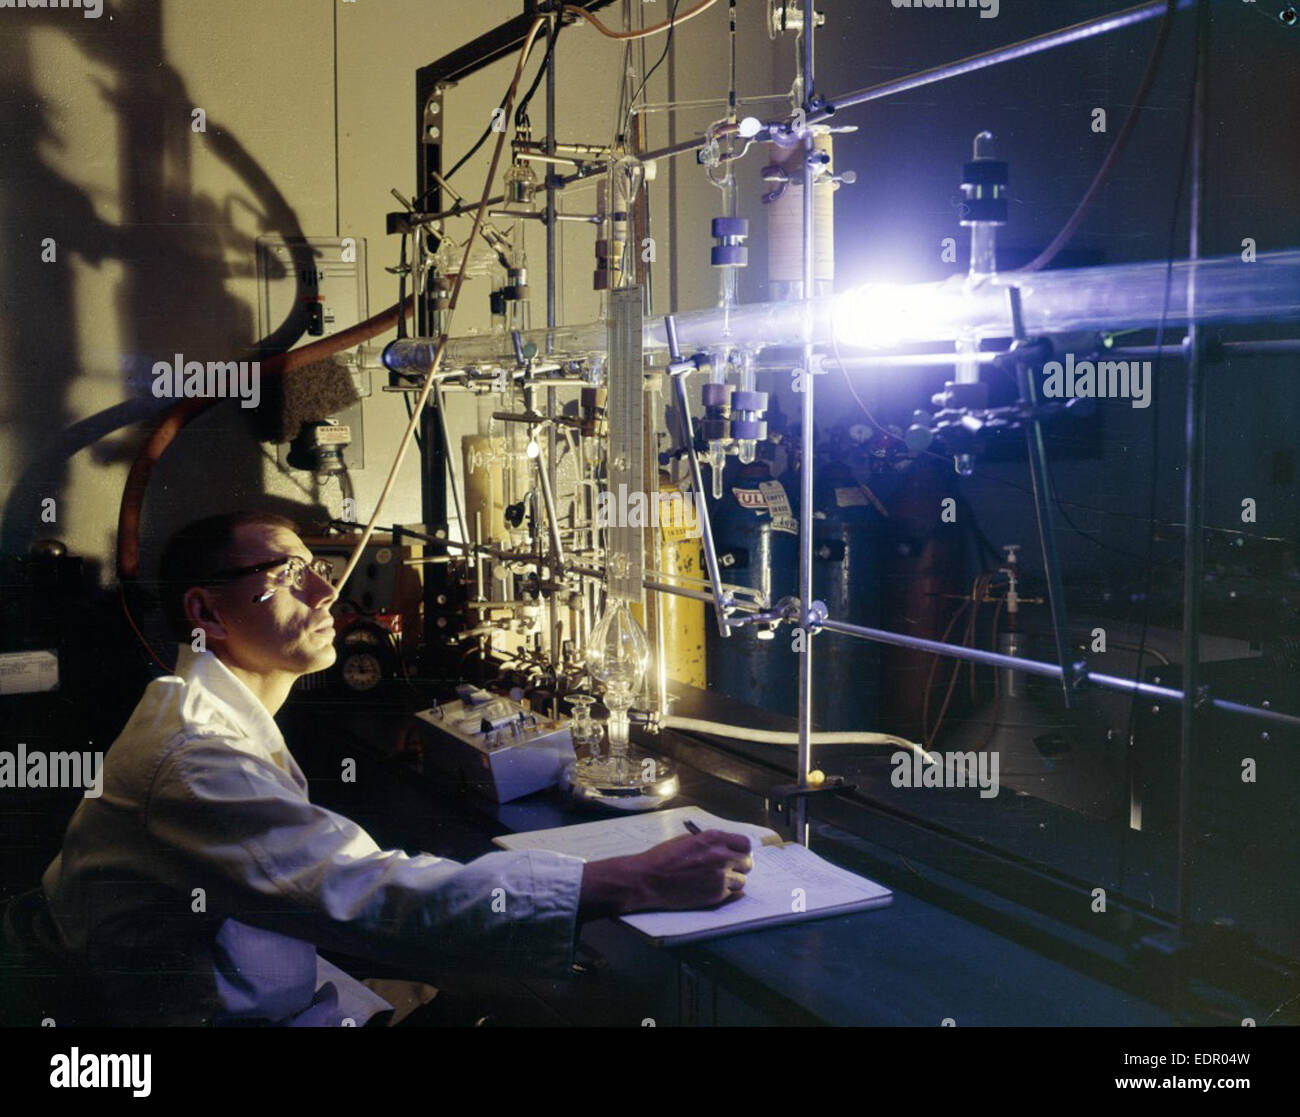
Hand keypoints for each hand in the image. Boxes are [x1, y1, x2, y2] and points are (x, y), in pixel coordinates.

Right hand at [579, 830, 752, 919]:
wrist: (648, 880)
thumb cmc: (663, 858)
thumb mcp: (687, 840)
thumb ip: (710, 842)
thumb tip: (725, 847)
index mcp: (713, 838)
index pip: (745, 844)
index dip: (741, 849)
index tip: (737, 853)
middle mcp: (721, 856)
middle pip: (747, 862)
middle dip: (740, 865)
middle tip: (730, 867)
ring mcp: (720, 877)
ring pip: (742, 880)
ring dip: (733, 880)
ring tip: (717, 879)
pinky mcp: (716, 895)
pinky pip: (731, 893)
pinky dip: (724, 891)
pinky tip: (709, 887)